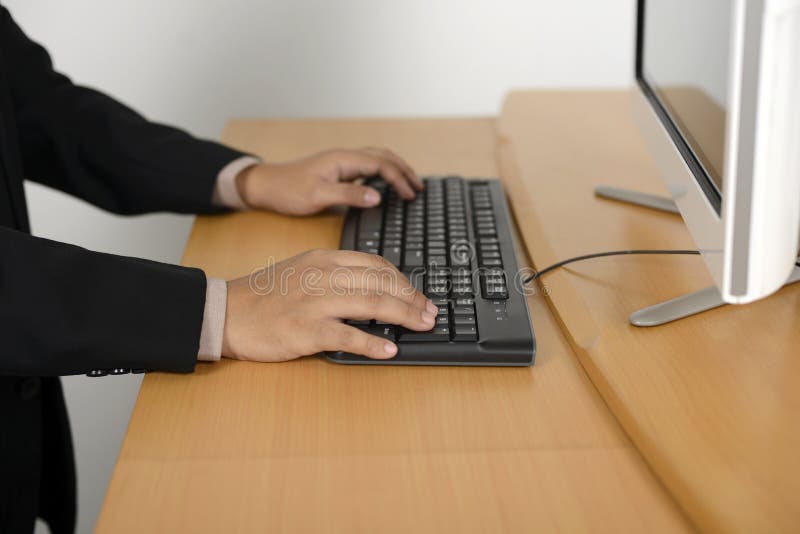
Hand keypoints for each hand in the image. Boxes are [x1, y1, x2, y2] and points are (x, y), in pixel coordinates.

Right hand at [222, 249, 436, 361]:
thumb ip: (335, 276)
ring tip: (422, 326)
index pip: (375, 264)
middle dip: (412, 298)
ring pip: (372, 304)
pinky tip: (389, 349)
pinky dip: (373, 343)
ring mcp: (315, 302)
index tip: (418, 295)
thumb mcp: (302, 271)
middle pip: (381, 282)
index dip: (403, 280)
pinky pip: (348, 336)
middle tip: (430, 313)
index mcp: (323, 259)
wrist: (226, 312)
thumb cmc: (265, 296)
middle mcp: (323, 276)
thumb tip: (375, 290)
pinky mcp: (306, 330)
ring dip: (404, 316)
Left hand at [235, 148, 422, 215]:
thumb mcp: (318, 197)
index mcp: (343, 160)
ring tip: (409, 184)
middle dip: (404, 170)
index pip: (381, 165)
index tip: (411, 196)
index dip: (399, 179)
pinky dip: (383, 173)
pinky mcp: (337, 170)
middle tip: (419, 188)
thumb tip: (377, 197)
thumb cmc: (288, 191)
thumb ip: (349, 196)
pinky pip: (367, 167)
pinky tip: (385, 185)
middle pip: (383, 157)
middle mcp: (344, 157)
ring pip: (376, 159)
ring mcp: (341, 162)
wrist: (265, 186)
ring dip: (395, 169)